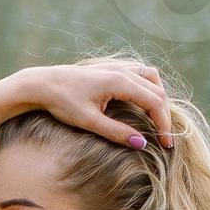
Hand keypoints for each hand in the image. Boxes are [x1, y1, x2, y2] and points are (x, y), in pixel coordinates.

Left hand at [12, 62, 174, 149]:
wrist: (43, 84)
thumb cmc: (63, 103)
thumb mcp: (90, 122)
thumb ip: (117, 132)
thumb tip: (142, 144)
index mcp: (120, 82)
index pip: (155, 102)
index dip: (164, 124)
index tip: (165, 144)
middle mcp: (123, 70)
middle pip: (158, 92)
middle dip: (164, 116)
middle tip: (163, 139)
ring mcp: (118, 66)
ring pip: (152, 79)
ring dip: (158, 99)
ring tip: (156, 121)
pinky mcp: (112, 67)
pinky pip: (141, 73)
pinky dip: (148, 87)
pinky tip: (143, 102)